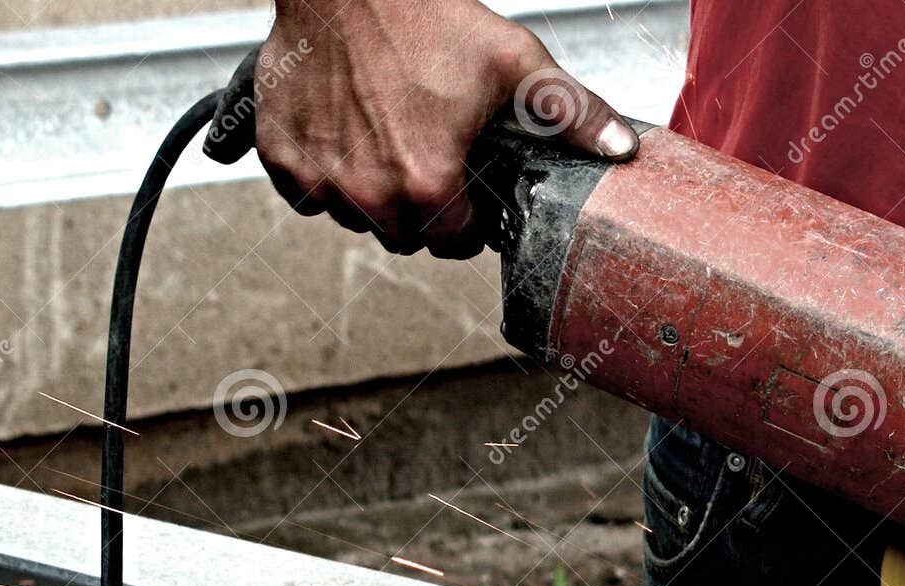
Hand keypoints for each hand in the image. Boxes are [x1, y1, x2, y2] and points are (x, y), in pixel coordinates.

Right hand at [256, 0, 638, 257]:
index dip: (466, 224)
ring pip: (355, 219)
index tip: (466, 198)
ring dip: (372, 197)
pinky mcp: (283, 155)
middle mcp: (370, 193)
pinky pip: (306, 195)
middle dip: (421, 213)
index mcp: (428, 184)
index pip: (453, 244)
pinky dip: (323, 176)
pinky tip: (344, 139)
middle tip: (428, 164)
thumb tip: (620, 147)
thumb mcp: (513, 62)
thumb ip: (570, 113)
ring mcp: (321, 176)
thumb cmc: (424, 17)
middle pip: (404, 237)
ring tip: (387, 145)